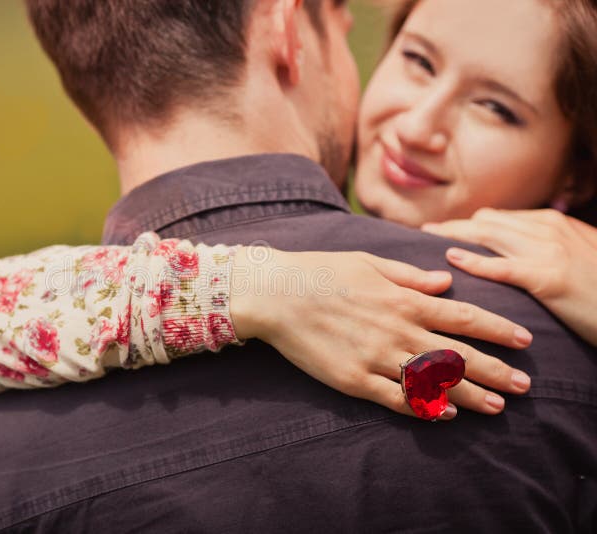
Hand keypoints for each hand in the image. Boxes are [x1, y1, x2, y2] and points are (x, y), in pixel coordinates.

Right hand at [230, 246, 533, 419]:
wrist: (275, 294)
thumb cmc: (320, 272)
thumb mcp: (368, 262)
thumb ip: (409, 274)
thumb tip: (445, 281)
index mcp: (402, 299)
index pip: (462, 316)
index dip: (496, 329)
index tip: (523, 340)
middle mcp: (396, 330)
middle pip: (457, 355)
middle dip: (495, 371)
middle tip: (524, 385)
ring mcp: (375, 357)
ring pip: (433, 382)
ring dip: (469, 396)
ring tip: (497, 407)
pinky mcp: (353, 379)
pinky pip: (396, 399)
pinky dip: (423, 409)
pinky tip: (444, 416)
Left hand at [423, 208, 596, 346]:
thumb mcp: (575, 256)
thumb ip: (544, 246)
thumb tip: (508, 246)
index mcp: (552, 223)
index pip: (497, 218)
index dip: (466, 224)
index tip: (441, 230)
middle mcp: (549, 230)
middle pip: (486, 222)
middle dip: (452, 225)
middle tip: (422, 232)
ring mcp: (550, 252)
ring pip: (489, 236)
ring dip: (454, 235)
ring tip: (426, 239)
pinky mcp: (550, 277)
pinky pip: (502, 266)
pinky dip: (474, 260)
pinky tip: (451, 257)